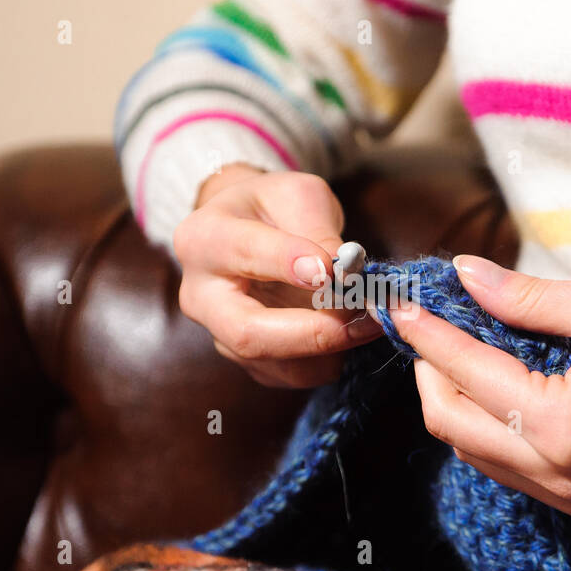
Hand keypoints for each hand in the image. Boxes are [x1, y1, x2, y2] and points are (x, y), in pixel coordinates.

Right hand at [173, 162, 380, 387]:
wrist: (245, 229)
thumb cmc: (271, 207)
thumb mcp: (296, 196)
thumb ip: (317, 229)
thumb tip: (344, 274)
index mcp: (205, 238)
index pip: (245, 254)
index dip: (290, 263)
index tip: (334, 269)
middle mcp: (201, 295)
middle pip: (247, 333)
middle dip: (312, 333)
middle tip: (363, 319)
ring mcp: (218, 333)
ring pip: (272, 363)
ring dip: (329, 351)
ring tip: (369, 322)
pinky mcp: (244, 358)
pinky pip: (288, 374)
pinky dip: (326, 360)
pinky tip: (350, 332)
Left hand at [394, 255, 570, 517]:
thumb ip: (527, 297)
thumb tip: (465, 276)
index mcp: (563, 425)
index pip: (468, 373)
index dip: (429, 333)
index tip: (402, 301)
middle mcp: (558, 475)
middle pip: (453, 426)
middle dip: (429, 373)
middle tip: (426, 324)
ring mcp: (570, 498)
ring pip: (475, 452)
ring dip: (454, 401)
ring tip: (454, 348)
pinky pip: (509, 467)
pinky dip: (488, 425)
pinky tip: (494, 384)